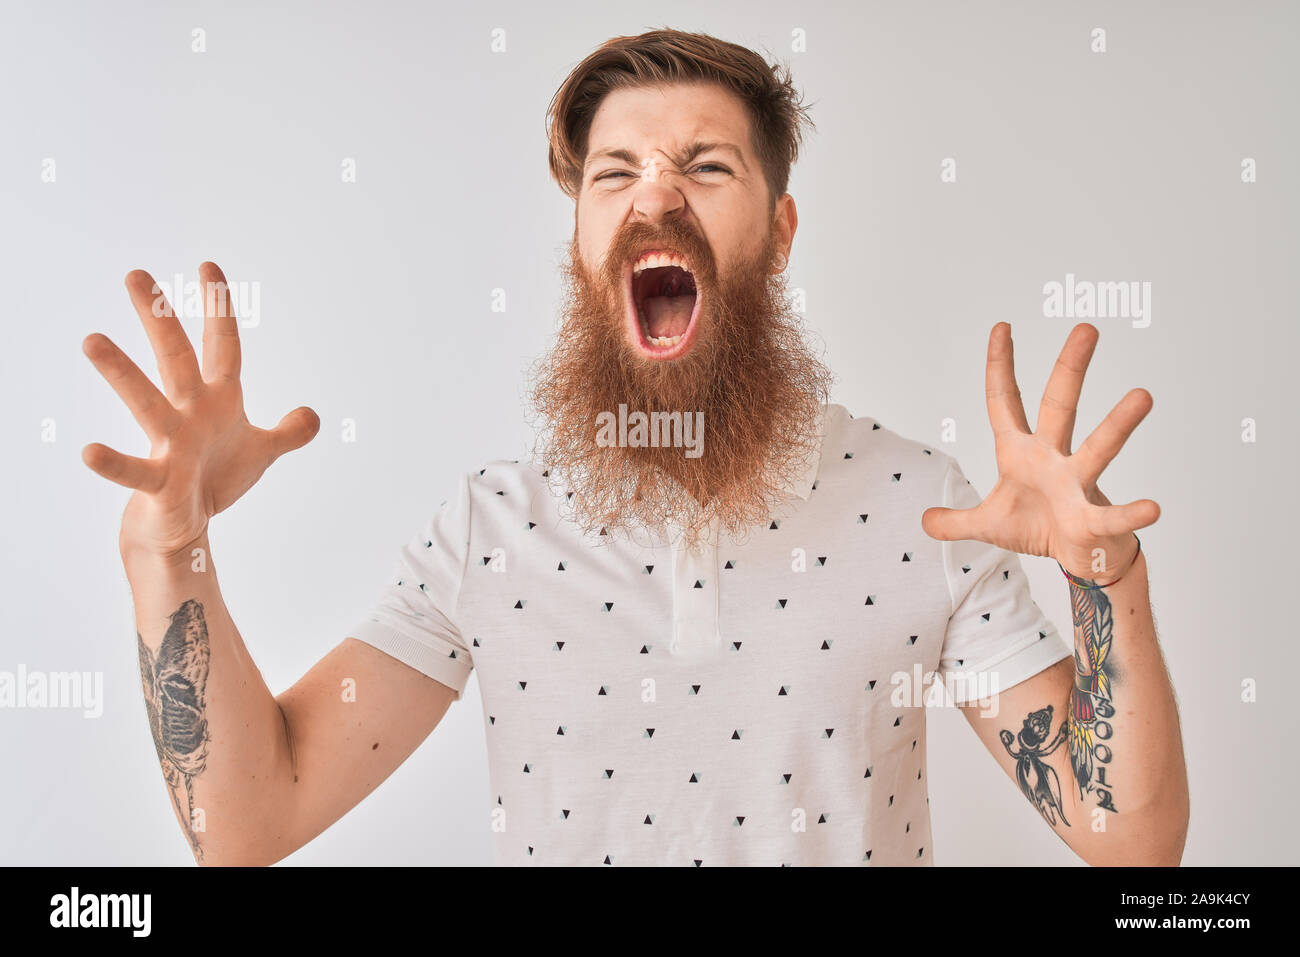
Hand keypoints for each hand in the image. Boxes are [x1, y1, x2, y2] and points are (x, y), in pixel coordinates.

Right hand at [82, 262, 319, 559]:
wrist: (184, 525)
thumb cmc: (215, 480)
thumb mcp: (260, 453)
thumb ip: (288, 433)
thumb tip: (313, 415)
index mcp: (218, 401)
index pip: (223, 346)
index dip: (219, 309)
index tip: (207, 265)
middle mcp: (190, 413)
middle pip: (176, 358)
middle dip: (160, 319)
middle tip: (136, 275)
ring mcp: (172, 444)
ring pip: (146, 402)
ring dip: (122, 373)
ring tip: (92, 340)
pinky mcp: (160, 481)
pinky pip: (134, 470)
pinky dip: (113, 463)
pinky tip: (88, 452)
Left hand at [921, 322, 1157, 581]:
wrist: (1076, 557)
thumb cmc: (1038, 528)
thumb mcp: (987, 524)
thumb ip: (956, 521)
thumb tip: (924, 520)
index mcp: (1020, 453)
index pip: (1006, 402)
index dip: (1000, 367)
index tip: (1001, 327)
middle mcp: (1052, 459)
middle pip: (1059, 406)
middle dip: (1070, 369)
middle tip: (1086, 328)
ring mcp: (1076, 485)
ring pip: (1098, 448)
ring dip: (1118, 425)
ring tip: (1142, 395)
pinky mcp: (1092, 520)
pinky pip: (1113, 516)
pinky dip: (1131, 513)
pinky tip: (1153, 508)